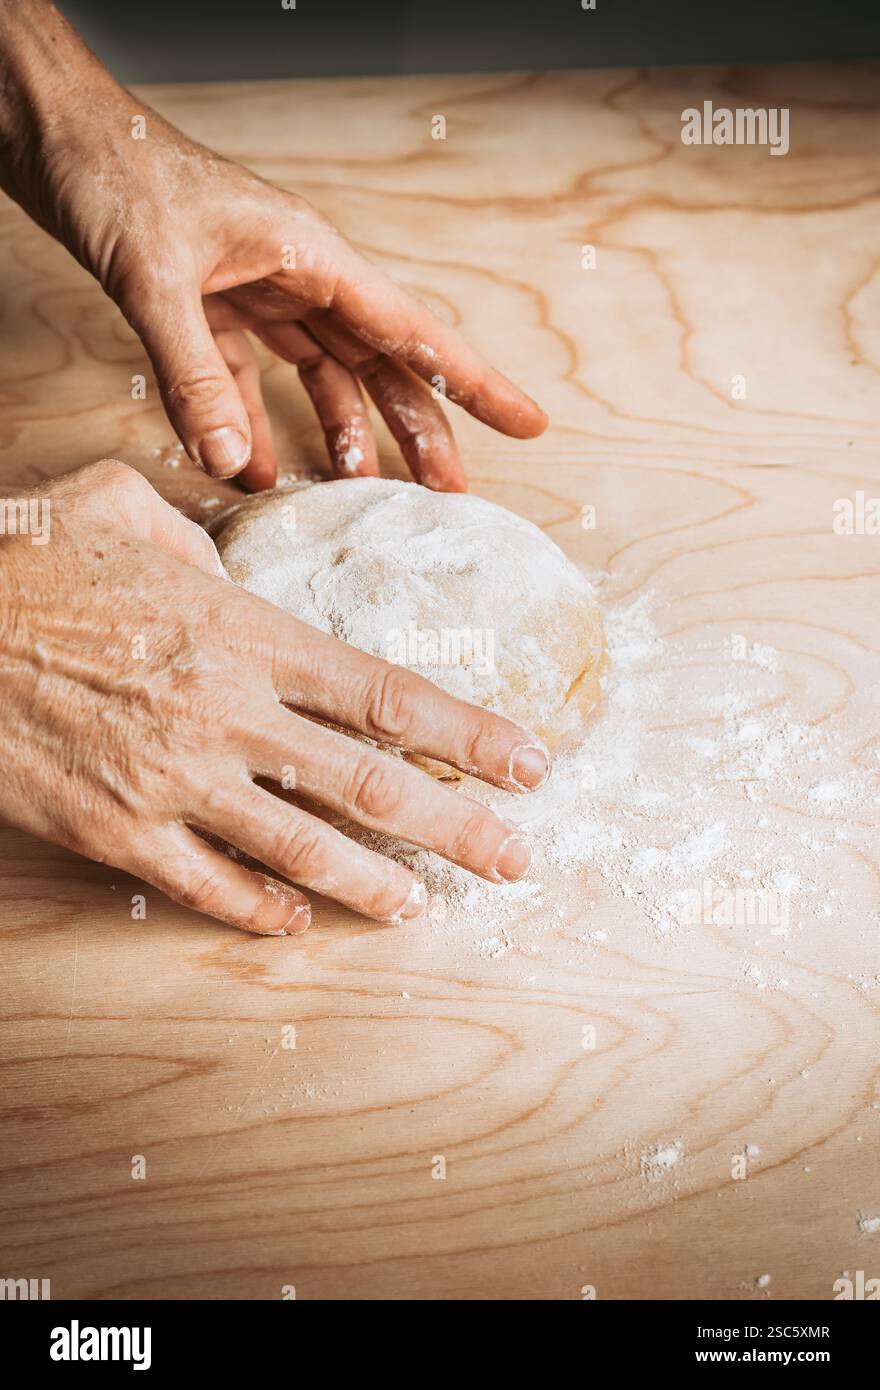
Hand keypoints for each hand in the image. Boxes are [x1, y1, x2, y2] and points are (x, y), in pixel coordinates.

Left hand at [0, 6, 545, 489]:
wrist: (52, 130)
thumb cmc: (114, 169)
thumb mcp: (155, 277)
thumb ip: (195, 375)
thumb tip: (233, 463)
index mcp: (312, 255)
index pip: (413, 329)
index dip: (474, 381)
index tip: (527, 422)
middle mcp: (298, 275)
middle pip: (380, 364)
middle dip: (418, 429)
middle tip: (450, 493)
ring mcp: (259, 291)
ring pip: (325, 375)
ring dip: (344, 434)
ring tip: (361, 492)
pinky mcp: (215, 308)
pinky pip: (252, 379)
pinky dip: (255, 425)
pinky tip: (260, 470)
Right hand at [0, 461, 547, 934]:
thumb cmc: (26, 559)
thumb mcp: (122, 508)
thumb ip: (201, 540)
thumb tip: (233, 565)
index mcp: (245, 635)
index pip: (389, 692)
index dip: (470, 734)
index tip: (529, 762)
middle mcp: (228, 714)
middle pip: (370, 785)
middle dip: (457, 826)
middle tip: (517, 859)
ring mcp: (175, 781)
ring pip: (301, 851)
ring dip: (375, 884)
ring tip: (424, 905)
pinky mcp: (117, 831)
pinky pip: (208, 886)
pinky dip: (261, 909)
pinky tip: (297, 922)